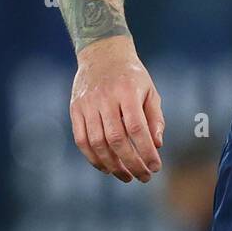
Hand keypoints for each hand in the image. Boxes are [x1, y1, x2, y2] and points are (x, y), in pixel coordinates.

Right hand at [69, 36, 164, 182]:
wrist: (102, 53)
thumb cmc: (132, 76)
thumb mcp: (150, 91)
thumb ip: (155, 118)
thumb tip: (157, 145)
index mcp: (127, 92)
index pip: (136, 128)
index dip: (145, 151)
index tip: (155, 167)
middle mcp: (105, 98)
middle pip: (116, 139)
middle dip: (131, 163)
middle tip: (143, 177)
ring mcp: (87, 104)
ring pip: (97, 143)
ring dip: (112, 165)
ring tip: (126, 176)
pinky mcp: (75, 109)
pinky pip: (81, 140)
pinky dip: (93, 158)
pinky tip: (106, 167)